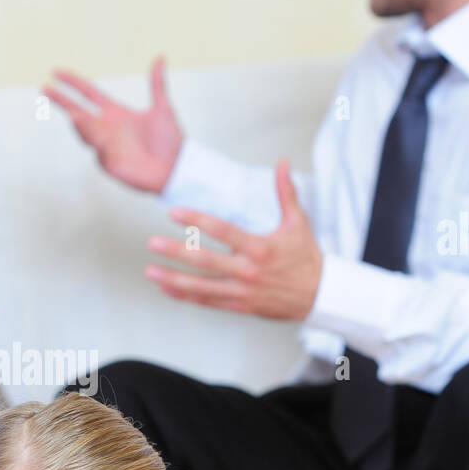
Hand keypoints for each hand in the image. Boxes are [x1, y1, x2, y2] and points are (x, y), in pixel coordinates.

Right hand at [42, 56, 183, 192]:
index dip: (72, 82)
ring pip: (85, 132)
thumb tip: (161, 57)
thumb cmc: (170, 141)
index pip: (88, 93)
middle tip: (44, 88)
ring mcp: (105, 146)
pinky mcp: (109, 164)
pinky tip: (104, 143)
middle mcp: (107, 128)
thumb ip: (157, 83)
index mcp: (115, 112)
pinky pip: (98, 151)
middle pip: (77, 110)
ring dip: (80, 123)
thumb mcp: (163, 108)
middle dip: (61, 100)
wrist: (176, 168)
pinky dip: (98, 145)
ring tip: (74, 114)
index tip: (55, 73)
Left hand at [145, 159, 322, 319]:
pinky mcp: (239, 305)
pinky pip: (208, 301)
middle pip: (205, 261)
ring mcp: (242, 291)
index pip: (223, 231)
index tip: (174, 213)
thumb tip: (282, 163)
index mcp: (260, 248)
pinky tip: (166, 288)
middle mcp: (248, 271)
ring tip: (150, 271)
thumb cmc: (305, 257)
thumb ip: (285, 193)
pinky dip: (186, 296)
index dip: (197, 221)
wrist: (318, 296)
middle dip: (176, 252)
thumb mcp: (298, 223)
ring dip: (173, 278)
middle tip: (153, 243)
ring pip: (201, 286)